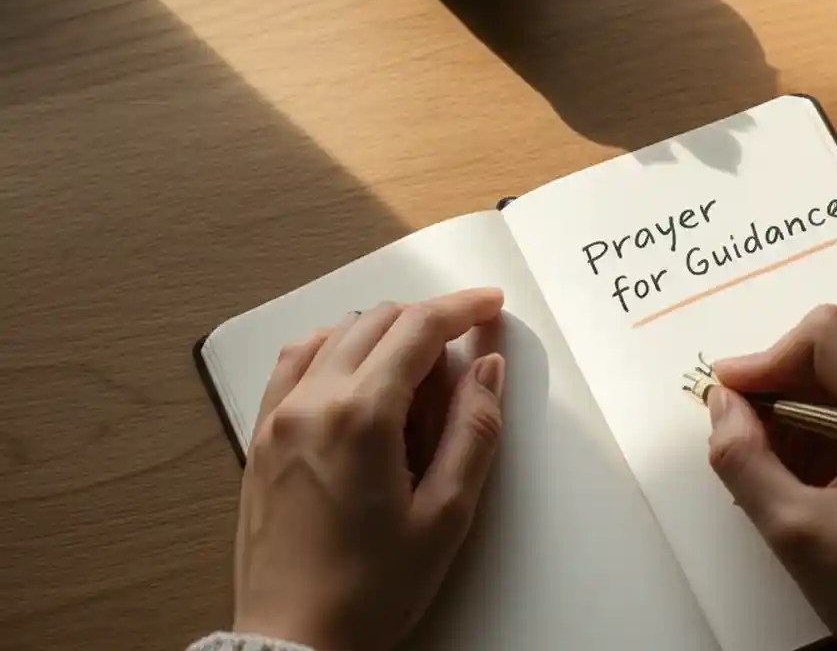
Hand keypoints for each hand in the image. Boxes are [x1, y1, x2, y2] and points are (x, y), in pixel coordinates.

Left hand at [233, 288, 505, 650]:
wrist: (294, 640)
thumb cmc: (367, 591)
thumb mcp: (445, 516)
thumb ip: (474, 431)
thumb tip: (486, 370)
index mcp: (360, 417)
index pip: (418, 329)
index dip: (462, 308)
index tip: (489, 305)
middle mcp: (311, 403)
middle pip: (376, 320)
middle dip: (427, 319)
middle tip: (465, 345)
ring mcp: (278, 416)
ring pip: (335, 333)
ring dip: (382, 331)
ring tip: (417, 367)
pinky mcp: (262, 436)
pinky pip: (296, 362)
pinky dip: (334, 349)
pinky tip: (358, 375)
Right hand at [706, 305, 836, 650]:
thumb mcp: (796, 534)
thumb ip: (744, 460)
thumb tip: (722, 403)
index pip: (827, 337)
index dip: (767, 359)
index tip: (731, 398)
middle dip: (782, 392)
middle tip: (747, 441)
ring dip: (805, 412)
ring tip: (784, 471)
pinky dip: (834, 427)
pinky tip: (817, 475)